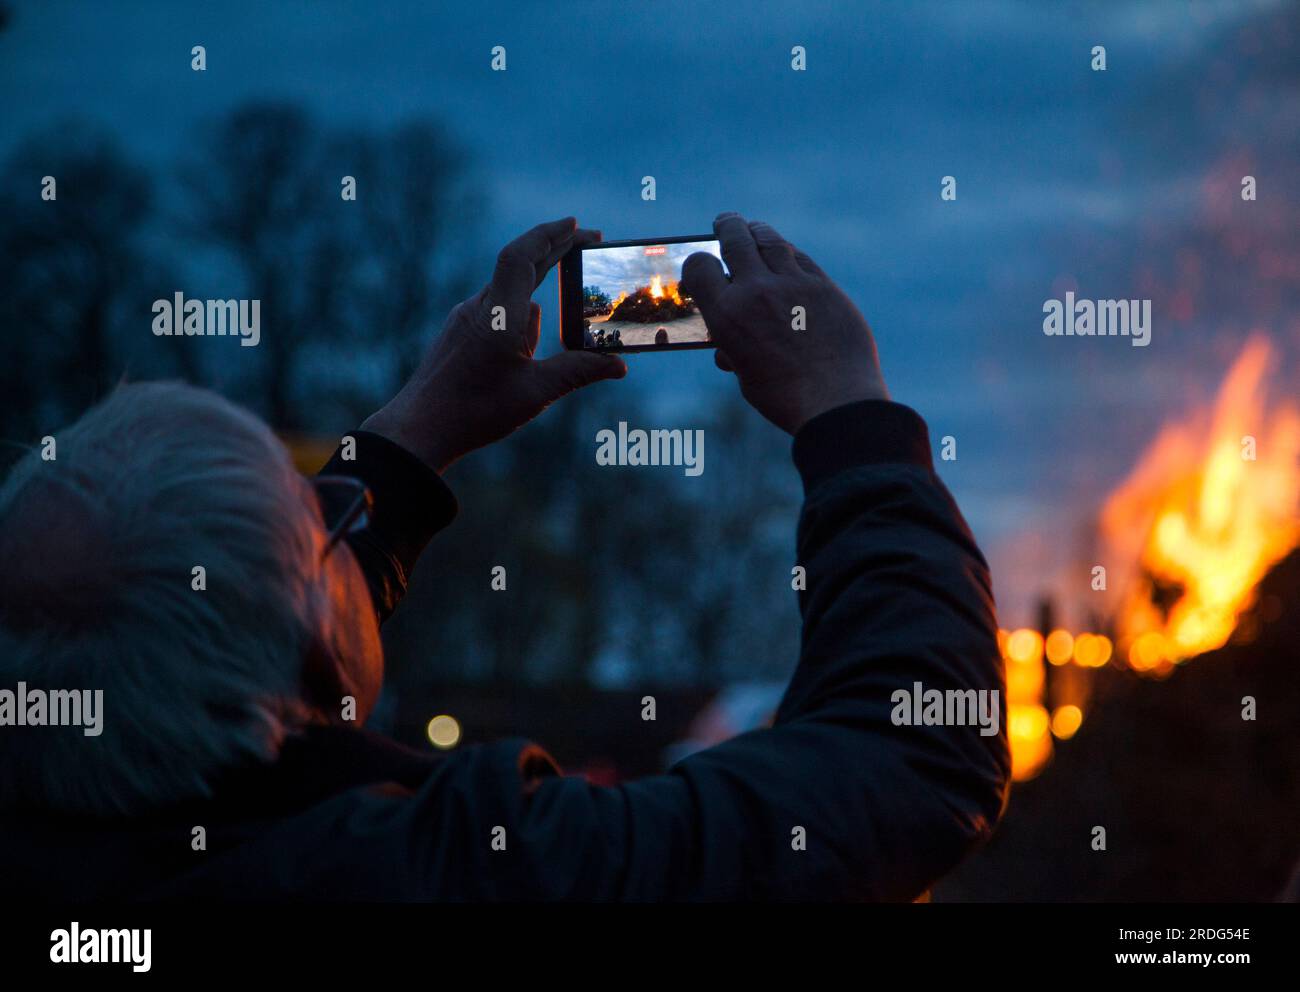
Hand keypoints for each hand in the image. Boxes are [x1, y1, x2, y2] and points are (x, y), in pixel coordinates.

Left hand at [362, 217, 626, 471]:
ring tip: (542, 351)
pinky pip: (496, 313)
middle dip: (556, 249)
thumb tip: (618, 365)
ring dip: (536, 306)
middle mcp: (480, 308)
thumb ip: (578, 372)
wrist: (418, 429)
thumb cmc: (473, 412)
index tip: (576, 224)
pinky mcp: (459, 332)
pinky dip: (517, 319)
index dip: (549, 234)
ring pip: (510, 296)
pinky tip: (521, 356)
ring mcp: (466, 318)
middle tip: (590, 241)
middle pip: (520, 264)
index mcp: (499, 315)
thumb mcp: (535, 393)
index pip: (522, 256)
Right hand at [680, 212, 888, 434]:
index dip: (696, 263)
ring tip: (754, 229)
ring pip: (770, 241)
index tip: (701, 265)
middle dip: (727, 227)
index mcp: (726, 315)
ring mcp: (793, 284)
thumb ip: (734, 350)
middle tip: (726, 222)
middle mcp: (755, 291)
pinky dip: (789, 254)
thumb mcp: (746, 375)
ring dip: (758, 232)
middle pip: (735, 239)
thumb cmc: (784, 397)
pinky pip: (801, 259)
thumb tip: (727, 350)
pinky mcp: (824, 287)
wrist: (836, 401)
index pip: (698, 266)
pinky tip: (787, 254)